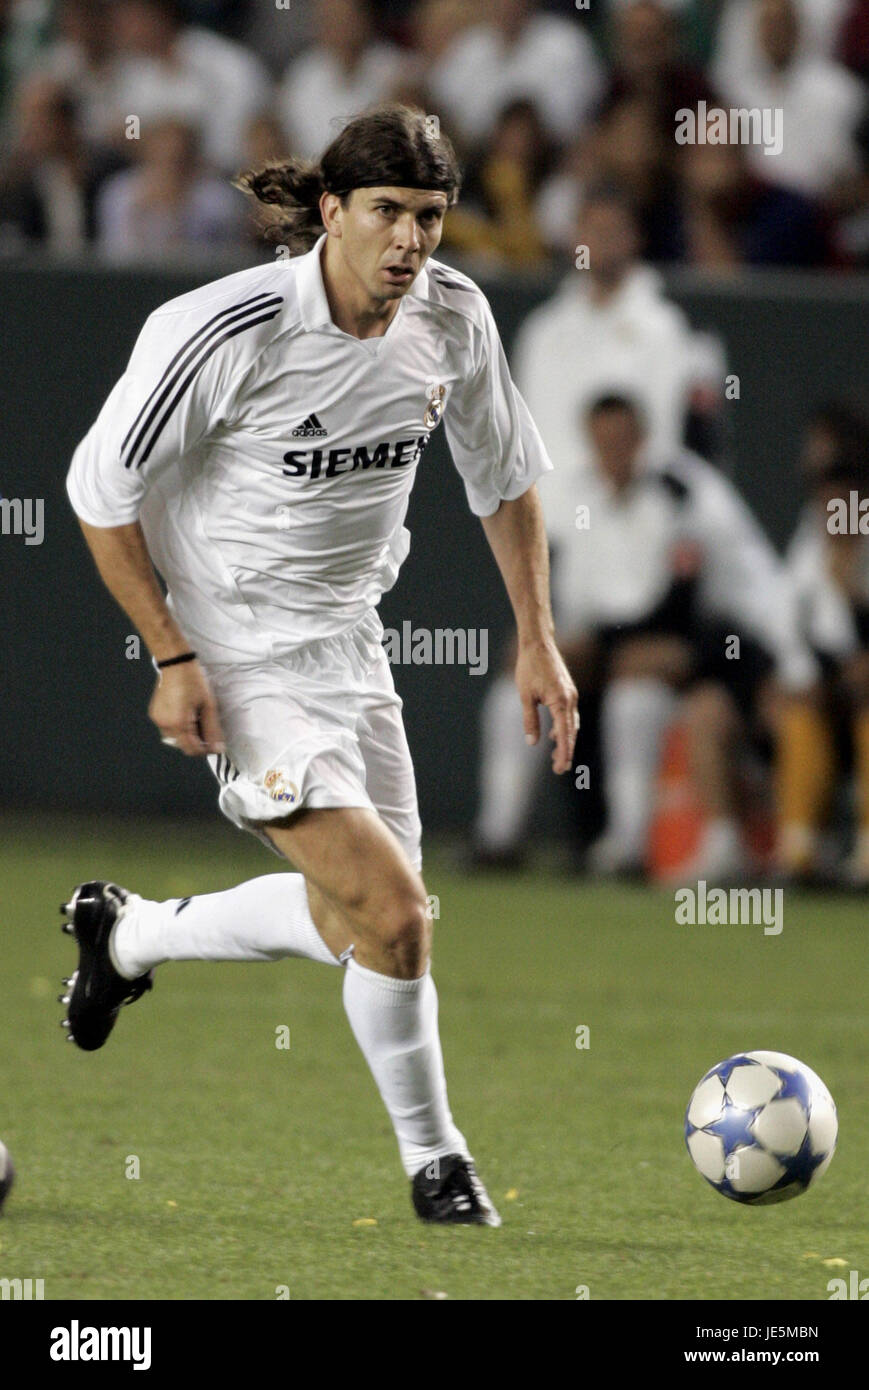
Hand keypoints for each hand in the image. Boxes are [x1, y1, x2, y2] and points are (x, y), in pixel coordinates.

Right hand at [149, 661, 224, 756]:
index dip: (205, 749)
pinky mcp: (155, 714)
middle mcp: (165, 725)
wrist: (175, 664)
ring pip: (175, 739)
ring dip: (186, 735)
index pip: (192, 750)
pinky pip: (167, 729)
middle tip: (206, 726)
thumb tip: (218, 748)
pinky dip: (177, 727)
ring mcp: (158, 720)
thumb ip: (213, 730)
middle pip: (183, 746)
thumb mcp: (208, 706)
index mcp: (178, 724)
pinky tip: (185, 713)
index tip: (214, 743)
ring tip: (195, 717)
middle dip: (196, 741)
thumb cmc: (192, 681)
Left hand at [515, 637, 578, 773]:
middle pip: (571, 731)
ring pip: (571, 724)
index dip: (564, 752)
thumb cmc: (529, 667)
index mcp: (560, 701)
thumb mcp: (525, 696)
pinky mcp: (567, 691)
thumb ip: (530, 720)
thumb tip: (533, 742)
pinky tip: (554, 735)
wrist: (538, 644)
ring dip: (565, 740)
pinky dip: (564, 727)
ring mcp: (571, 695)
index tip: (561, 767)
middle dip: (566, 751)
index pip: (565, 733)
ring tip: (556, 757)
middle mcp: (570, 699)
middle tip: (559, 769)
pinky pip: (568, 714)